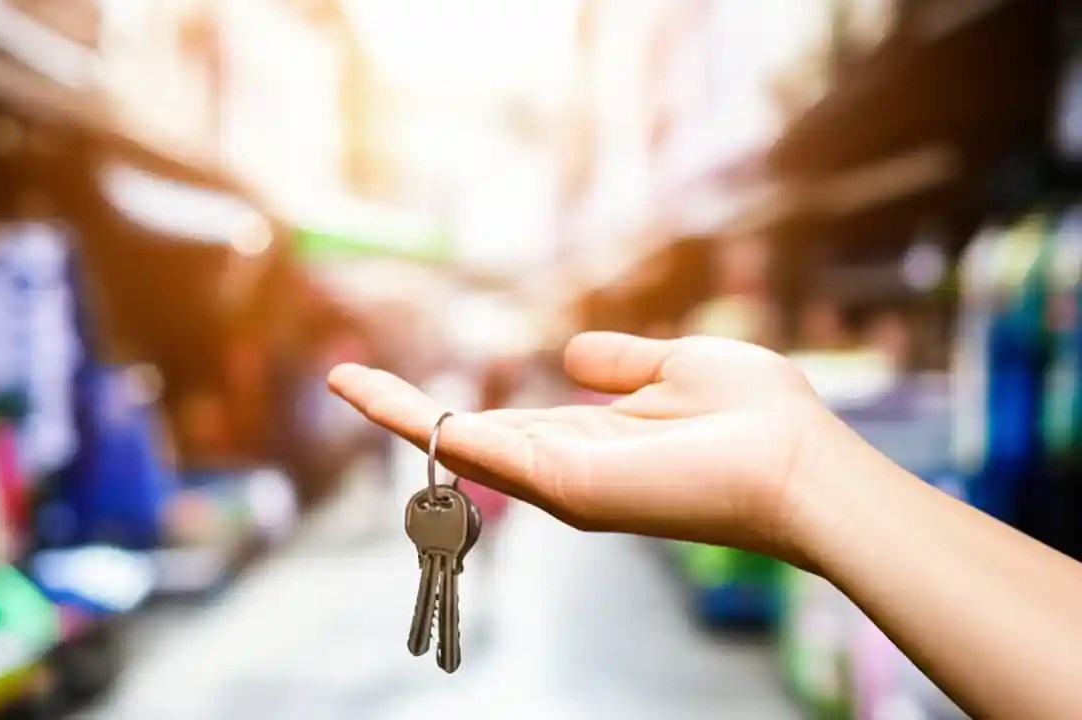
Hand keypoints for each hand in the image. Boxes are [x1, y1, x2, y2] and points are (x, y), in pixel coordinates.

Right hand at [327, 332, 846, 564]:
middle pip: (465, 438)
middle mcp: (564, 468)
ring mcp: (560, 480)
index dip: (450, 403)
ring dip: (397, 412)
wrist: (801, 462)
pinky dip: (426, 423)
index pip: (501, 422)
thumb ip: (620, 363)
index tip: (407, 381)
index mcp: (588, 441)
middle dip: (402, 411)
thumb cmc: (757, 417)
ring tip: (345, 381)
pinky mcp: (564, 483)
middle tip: (346, 379)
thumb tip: (574, 353)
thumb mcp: (677, 366)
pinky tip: (381, 396)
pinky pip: (480, 448)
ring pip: (459, 443)